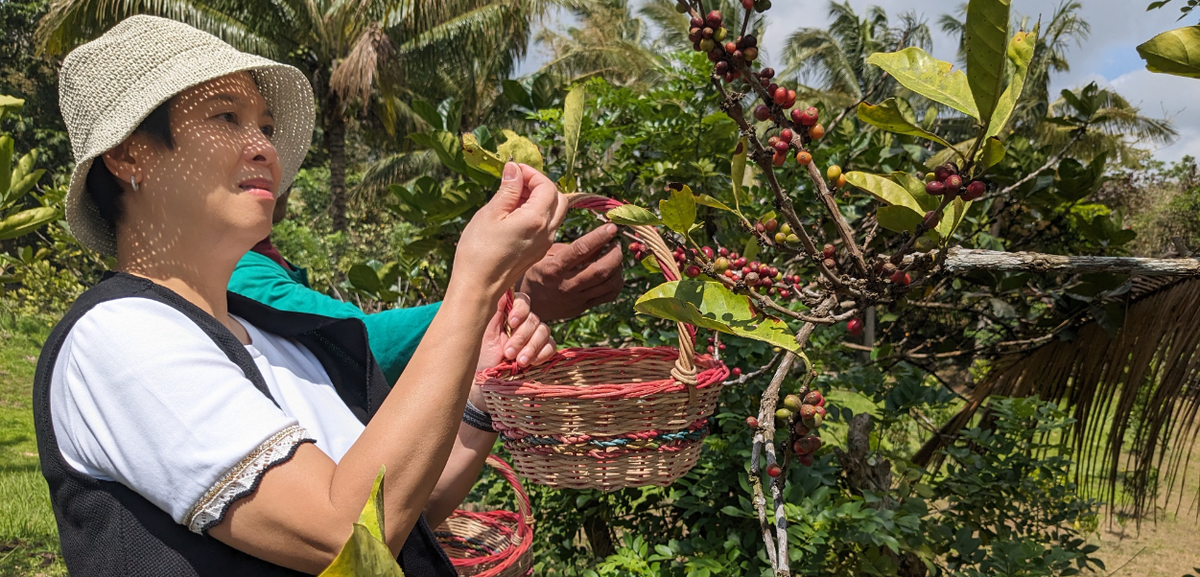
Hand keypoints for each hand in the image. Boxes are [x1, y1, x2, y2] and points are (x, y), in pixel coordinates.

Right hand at [454, 163, 568, 300]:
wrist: (478, 287)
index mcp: (536, 219)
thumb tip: (514, 169)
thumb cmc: (478, 251)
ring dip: (539, 200)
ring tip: (512, 198)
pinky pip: (546, 227)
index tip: (514, 170)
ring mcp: (544, 244)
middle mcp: (547, 232)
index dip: (532, 173)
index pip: (547, 186)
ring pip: (554, 213)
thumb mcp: (490, 213)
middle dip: (540, 185)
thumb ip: (508, 189)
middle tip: (516, 182)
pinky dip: (536, 214)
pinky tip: (514, 215)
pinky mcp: (538, 252)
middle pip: (558, 199)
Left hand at [477, 292, 555, 372]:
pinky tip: (532, 362)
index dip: (520, 310)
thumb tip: (502, 289)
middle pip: (533, 318)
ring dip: (531, 346)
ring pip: (544, 331)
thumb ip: (493, 310)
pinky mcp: (542, 351)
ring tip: (519, 361)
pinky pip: (551, 345)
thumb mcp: (481, 331)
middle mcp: (522, 323)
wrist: (486, 382)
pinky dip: (543, 353)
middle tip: (508, 352)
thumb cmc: (480, 355)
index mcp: (507, 314)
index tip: (511, 323)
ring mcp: (533, 337)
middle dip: (521, 337)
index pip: (523, 301)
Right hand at [518, 223, 624, 320]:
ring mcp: (576, 298)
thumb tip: (599, 239)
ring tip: (616, 258)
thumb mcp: (545, 255)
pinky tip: (614, 273)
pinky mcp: (583, 307)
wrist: (530, 305)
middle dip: (615, 254)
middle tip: (616, 244)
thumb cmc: (536, 273)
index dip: (599, 236)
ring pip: (609, 284)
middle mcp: (566, 285)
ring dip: (618, 268)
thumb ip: (570, 248)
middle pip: (601, 270)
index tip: (612, 227)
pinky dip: (617, 282)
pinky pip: (609, 295)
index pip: (580, 250)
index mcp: (553, 268)